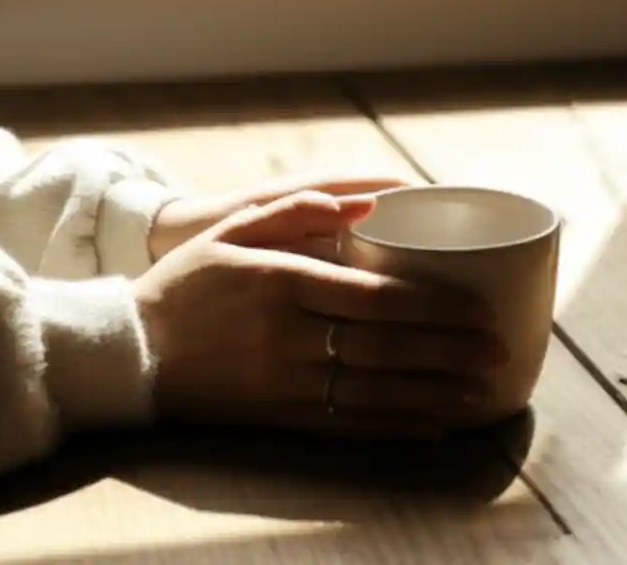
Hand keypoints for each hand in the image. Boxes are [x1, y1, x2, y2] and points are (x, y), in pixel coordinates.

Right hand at [134, 190, 504, 438]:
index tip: (478, 311)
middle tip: (498, 350)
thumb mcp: (231, 229)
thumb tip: (367, 200)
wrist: (129, 352)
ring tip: (481, 390)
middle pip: (387, 347)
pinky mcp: (278, 416)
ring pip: (375, 391)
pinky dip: (395, 425)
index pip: (375, 298)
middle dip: (450, 351)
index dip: (434, 309)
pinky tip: (433, 424)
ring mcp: (284, 382)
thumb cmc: (185, 283)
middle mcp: (288, 335)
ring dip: (435, 392)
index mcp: (282, 281)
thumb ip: (297, 210)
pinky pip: (349, 424)